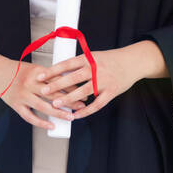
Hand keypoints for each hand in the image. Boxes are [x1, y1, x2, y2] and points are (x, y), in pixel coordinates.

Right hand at [0, 58, 76, 130]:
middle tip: (82, 105)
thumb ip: (49, 76)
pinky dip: (41, 123)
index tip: (83, 92)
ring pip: (43, 106)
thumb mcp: (34, 68)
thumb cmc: (18, 71)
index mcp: (36, 72)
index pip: (57, 80)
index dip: (72, 87)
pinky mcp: (16, 105)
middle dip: (69, 100)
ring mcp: (22, 95)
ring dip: (58, 113)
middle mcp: (29, 84)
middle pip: (52, 94)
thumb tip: (70, 85)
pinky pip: (29, 116)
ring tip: (71, 117)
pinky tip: (51, 126)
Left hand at [36, 42, 155, 119]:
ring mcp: (104, 81)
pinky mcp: (112, 92)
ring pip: (84, 91)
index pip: (67, 64)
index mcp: (89, 58)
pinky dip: (86, 111)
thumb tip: (58, 71)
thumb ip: (78, 64)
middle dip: (58, 85)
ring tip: (56, 104)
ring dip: (69, 99)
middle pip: (74, 78)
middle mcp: (96, 69)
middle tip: (44, 91)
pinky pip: (98, 104)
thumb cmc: (109, 59)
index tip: (40, 76)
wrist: (132, 62)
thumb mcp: (93, 56)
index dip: (53, 70)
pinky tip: (76, 115)